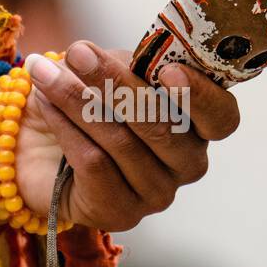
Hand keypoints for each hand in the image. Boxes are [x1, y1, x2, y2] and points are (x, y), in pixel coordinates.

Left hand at [12, 42, 239, 231]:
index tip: (167, 71)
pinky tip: (45, 104)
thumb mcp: (117, 72)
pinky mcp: (122, 213)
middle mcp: (188, 164)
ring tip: (44, 73)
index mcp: (200, 125)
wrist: (45, 150)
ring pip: (122, 143)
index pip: (222, 117)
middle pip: (164, 128)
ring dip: (77, 101)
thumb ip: (129, 65)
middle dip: (116, 85)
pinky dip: (66, 128)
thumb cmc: (94, 103)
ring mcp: (158, 194)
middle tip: (78, 53)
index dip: (199, 96)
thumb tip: (103, 54)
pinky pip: (94, 164)